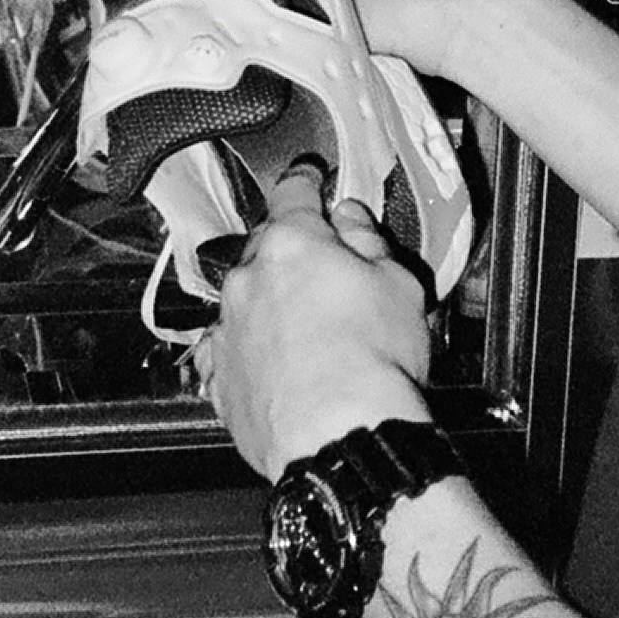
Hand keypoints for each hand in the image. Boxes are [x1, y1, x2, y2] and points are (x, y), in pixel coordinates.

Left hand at [203, 165, 430, 481]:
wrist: (339, 437)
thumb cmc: (374, 362)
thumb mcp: (397, 284)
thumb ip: (369, 242)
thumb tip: (352, 218)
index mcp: (292, 244)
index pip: (293, 194)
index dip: (306, 183)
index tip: (310, 180)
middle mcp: (248, 280)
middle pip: (268, 250)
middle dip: (294, 257)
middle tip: (331, 278)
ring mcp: (228, 330)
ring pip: (246, 302)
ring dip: (271, 308)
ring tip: (313, 336)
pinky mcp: (221, 379)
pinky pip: (231, 354)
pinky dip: (251, 354)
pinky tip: (279, 368)